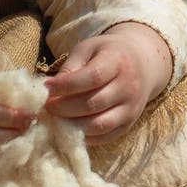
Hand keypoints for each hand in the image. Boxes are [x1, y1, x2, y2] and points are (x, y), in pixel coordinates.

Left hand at [44, 22, 172, 144]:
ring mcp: (131, 108)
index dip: (66, 86)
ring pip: (99, 125)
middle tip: (47, 107)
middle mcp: (128, 86)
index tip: (45, 89)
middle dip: (64, 108)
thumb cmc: (107, 55)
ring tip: (56, 119)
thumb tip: (48, 91)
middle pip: (93, 104)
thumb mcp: (88, 50)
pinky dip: (84, 136)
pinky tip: (70, 128)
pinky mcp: (128, 124)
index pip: (92, 77)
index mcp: (118, 61)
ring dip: (72, 126)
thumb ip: (70, 68)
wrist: (142, 64)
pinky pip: (104, 137)